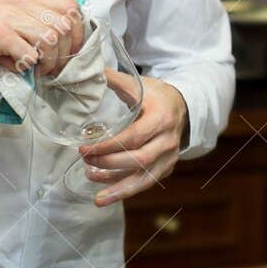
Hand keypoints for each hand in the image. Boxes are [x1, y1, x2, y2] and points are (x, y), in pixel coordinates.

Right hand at [0, 0, 83, 76]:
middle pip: (64, 25)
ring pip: (50, 40)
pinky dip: (26, 66)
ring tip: (34, 69)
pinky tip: (12, 65)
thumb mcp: (11, 16)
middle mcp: (19, 0)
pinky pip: (29, 54)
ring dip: (47, 62)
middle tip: (50, 67)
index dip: (77, 32)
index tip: (70, 51)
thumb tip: (68, 39)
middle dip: (64, 53)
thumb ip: (36, 19)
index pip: (70, 7)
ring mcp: (8, 15)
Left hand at [76, 75, 186, 206]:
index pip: (133, 136)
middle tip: (86, 162)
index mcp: (161, 118)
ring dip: (119, 189)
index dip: (108, 146)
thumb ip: (113, 80)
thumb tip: (85, 72)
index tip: (84, 148)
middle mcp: (168, 140)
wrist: (182, 106)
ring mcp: (169, 157)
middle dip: (110, 165)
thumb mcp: (138, 84)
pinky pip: (145, 183)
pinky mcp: (166, 168)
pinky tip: (106, 194)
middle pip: (139, 160)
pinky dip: (125, 190)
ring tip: (96, 195)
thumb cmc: (155, 95)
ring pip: (145, 180)